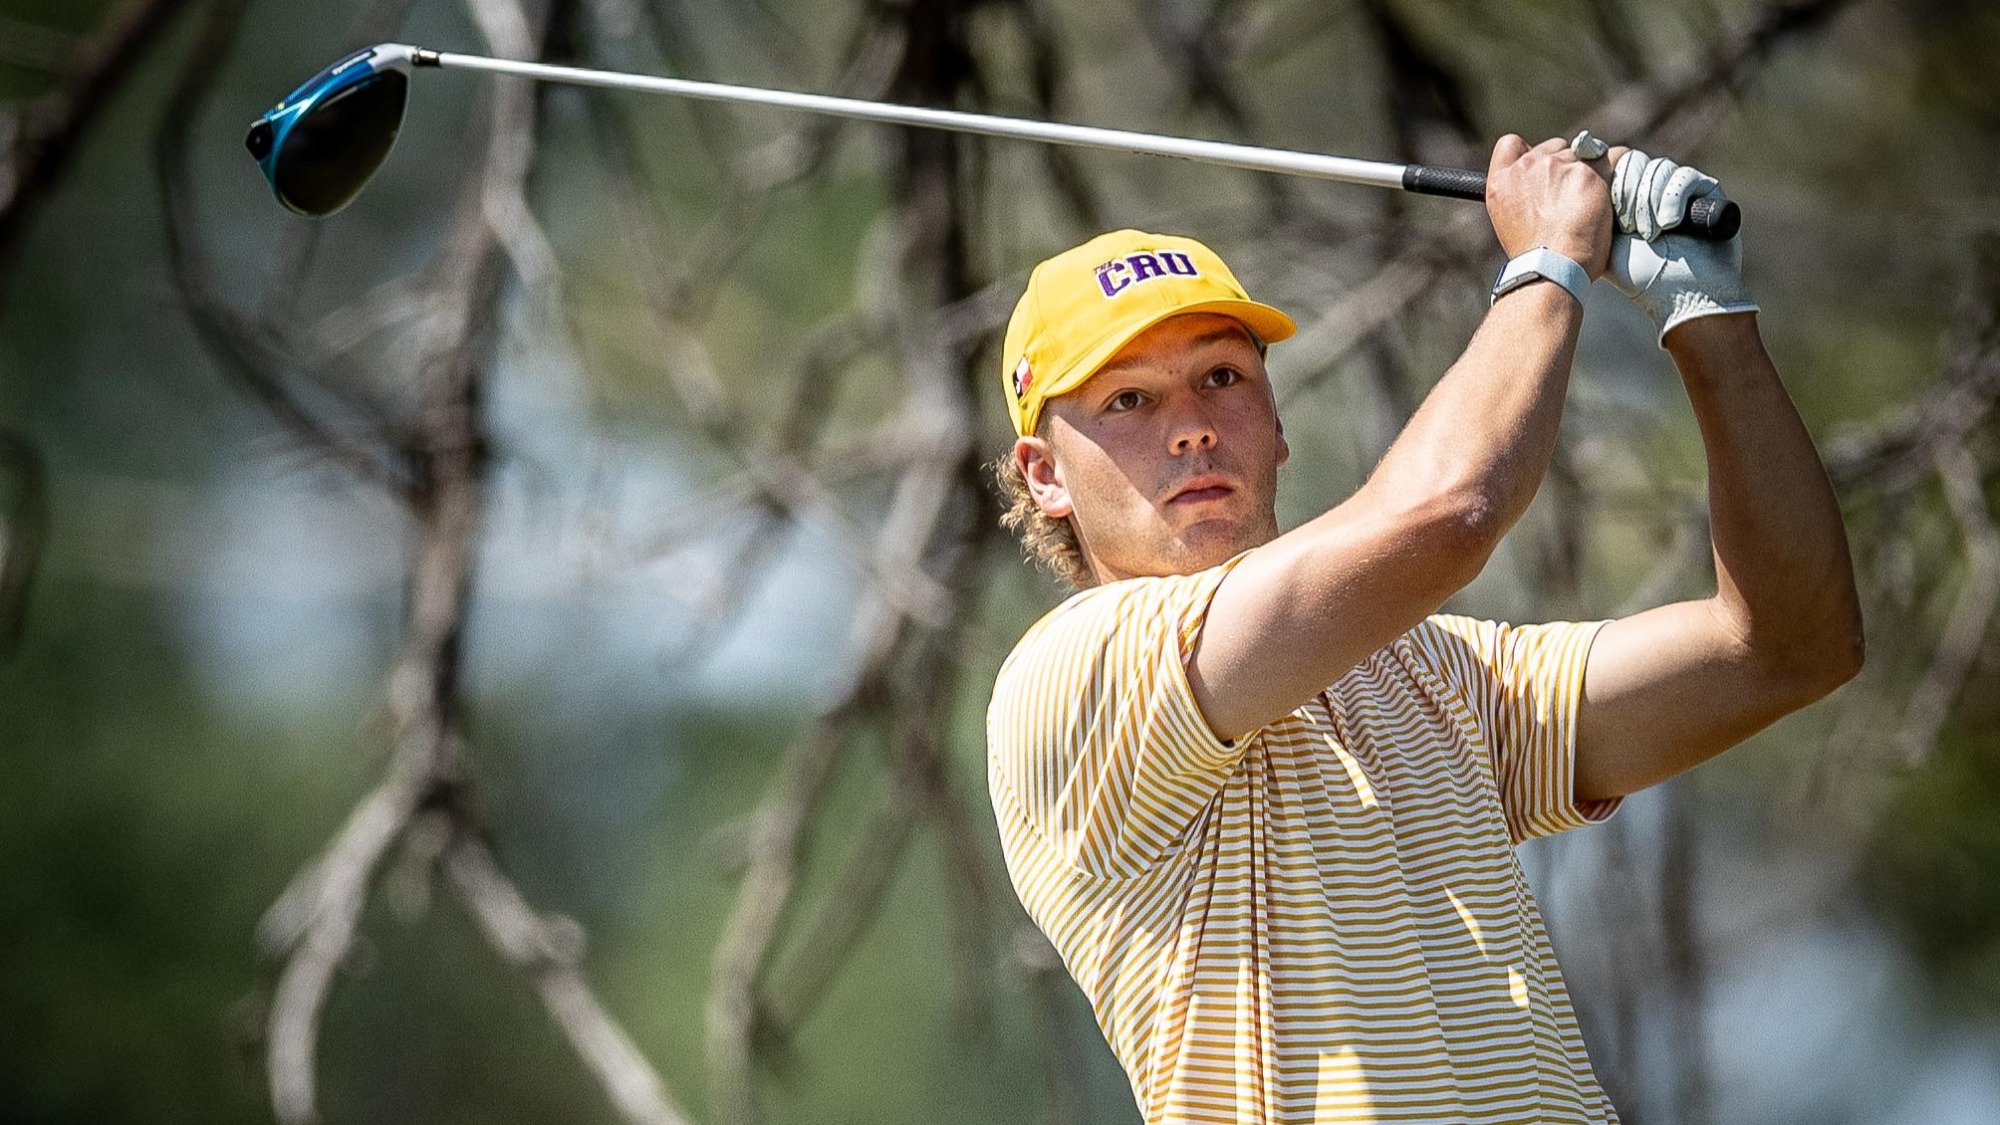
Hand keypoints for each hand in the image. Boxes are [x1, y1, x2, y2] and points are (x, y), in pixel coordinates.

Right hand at [1484, 135, 1615, 278]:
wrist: (1551, 268)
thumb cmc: (1535, 258)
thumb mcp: (1509, 222)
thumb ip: (1521, 196)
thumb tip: (1544, 191)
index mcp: (1500, 182)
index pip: (1512, 144)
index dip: (1531, 152)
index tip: (1544, 166)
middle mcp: (1526, 167)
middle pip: (1554, 146)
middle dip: (1566, 164)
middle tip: (1573, 196)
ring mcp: (1557, 166)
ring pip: (1584, 152)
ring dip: (1590, 171)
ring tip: (1592, 203)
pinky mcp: (1587, 172)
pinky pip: (1612, 158)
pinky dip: (1615, 172)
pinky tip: (1612, 194)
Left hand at [1602, 148, 1758, 343]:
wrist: (1682, 296)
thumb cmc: (1640, 277)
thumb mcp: (1604, 244)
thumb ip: (1588, 215)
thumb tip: (1566, 186)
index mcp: (1626, 198)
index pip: (1613, 166)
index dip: (1611, 183)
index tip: (1612, 216)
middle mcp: (1652, 190)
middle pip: (1635, 162)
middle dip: (1629, 193)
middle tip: (1629, 227)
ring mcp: (1680, 190)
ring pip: (1659, 168)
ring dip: (1650, 201)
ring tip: (1650, 234)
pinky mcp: (1707, 193)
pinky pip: (1686, 177)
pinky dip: (1673, 199)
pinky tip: (1669, 224)